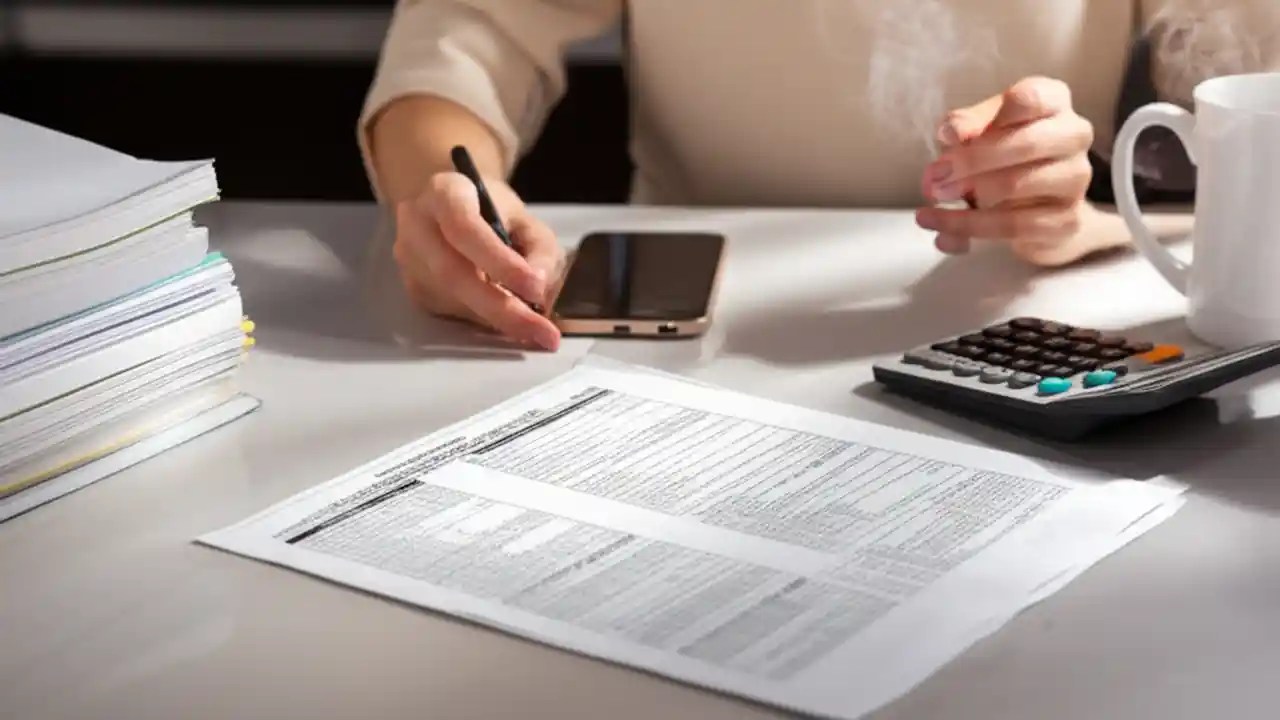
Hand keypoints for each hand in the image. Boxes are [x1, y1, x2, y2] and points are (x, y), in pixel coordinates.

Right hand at [392, 172, 564, 349]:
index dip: (499, 262)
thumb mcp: (524, 217)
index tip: (535, 288)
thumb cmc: (490, 209)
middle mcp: (416, 226)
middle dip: (503, 309)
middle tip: (543, 333)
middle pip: (453, 274)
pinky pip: (452, 312)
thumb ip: (540, 248)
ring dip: (499, 319)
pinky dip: (486, 320)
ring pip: (454, 300)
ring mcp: (409, 261)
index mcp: (443, 193)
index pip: (464, 228)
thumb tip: (538, 287)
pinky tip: (508, 318)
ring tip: (536, 328)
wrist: (450, 207)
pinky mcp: (414, 290)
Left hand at [915, 76, 1108, 265]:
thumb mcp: (983, 128)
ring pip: (1017, 186)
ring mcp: (1075, 179)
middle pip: (1026, 143)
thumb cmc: (1005, 151)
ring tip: (936, 199)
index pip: (1029, 98)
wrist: (1040, 202)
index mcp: (1054, 101)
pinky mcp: (1066, 220)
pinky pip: (1013, 226)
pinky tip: (942, 234)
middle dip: (971, 161)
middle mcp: (1074, 135)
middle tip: (934, 176)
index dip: (984, 117)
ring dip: (967, 195)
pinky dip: (970, 229)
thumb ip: (967, 124)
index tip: (946, 136)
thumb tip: (950, 132)